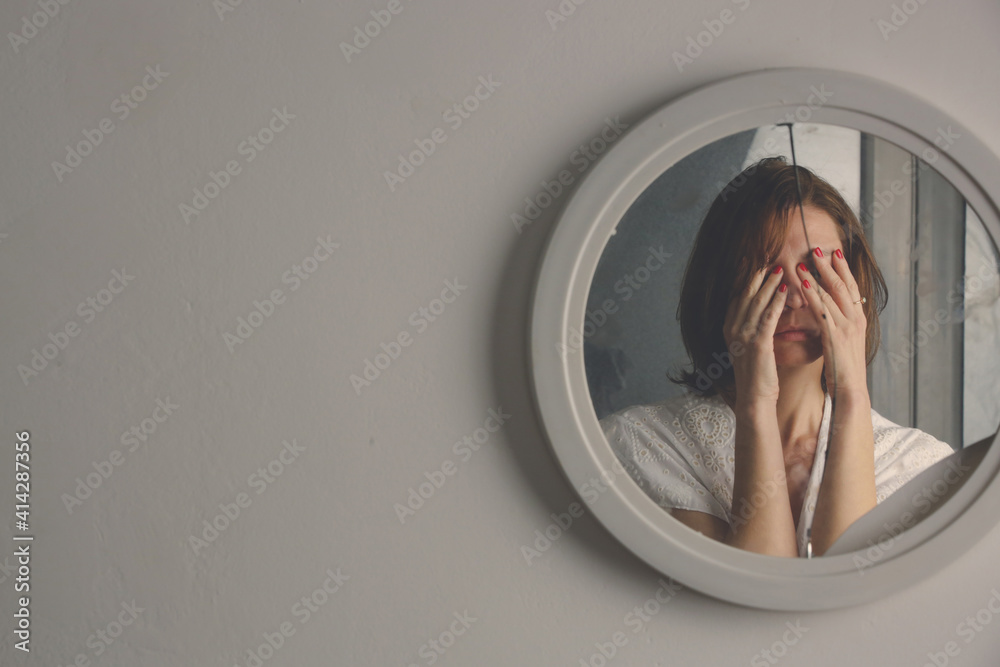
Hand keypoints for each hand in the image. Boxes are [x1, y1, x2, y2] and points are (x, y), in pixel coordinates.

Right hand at [723, 265, 787, 404]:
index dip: (745, 278)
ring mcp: (743, 335)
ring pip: (756, 302)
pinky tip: (785, 289)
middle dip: (755, 274)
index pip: (737, 296)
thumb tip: (761, 313)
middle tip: (766, 256)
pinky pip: (768, 316)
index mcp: (729, 328)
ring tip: (779, 267)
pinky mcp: (758, 343)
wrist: (754, 398)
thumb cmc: (756, 375)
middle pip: (745, 294)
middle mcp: (733, 328)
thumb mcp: (748, 347)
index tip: (754, 261)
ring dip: (768, 283)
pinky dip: (776, 301)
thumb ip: (751, 328)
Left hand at [795, 248, 867, 397]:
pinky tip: (805, 285)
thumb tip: (831, 314)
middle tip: (818, 248)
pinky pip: (823, 311)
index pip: (851, 288)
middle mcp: (856, 319)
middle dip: (830, 266)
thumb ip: (840, 325)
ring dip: (819, 276)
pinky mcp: (835, 336)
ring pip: (833, 294)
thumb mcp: (844, 341)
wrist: (851, 389)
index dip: (843, 270)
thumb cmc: (845, 367)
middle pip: (843, 285)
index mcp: (858, 319)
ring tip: (806, 260)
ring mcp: (847, 326)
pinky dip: (814, 296)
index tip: (835, 253)